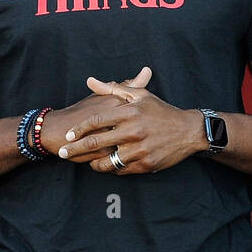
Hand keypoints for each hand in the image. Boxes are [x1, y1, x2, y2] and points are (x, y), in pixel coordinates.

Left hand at [57, 69, 204, 174]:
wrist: (188, 131)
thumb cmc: (161, 111)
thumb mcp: (139, 96)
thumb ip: (113, 89)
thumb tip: (90, 81)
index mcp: (129, 112)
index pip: (97, 121)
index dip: (80, 129)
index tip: (69, 134)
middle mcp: (133, 131)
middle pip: (97, 143)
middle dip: (76, 149)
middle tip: (63, 153)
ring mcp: (140, 149)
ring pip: (107, 161)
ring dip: (93, 163)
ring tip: (86, 162)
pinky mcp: (146, 164)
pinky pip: (121, 170)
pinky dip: (111, 169)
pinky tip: (106, 166)